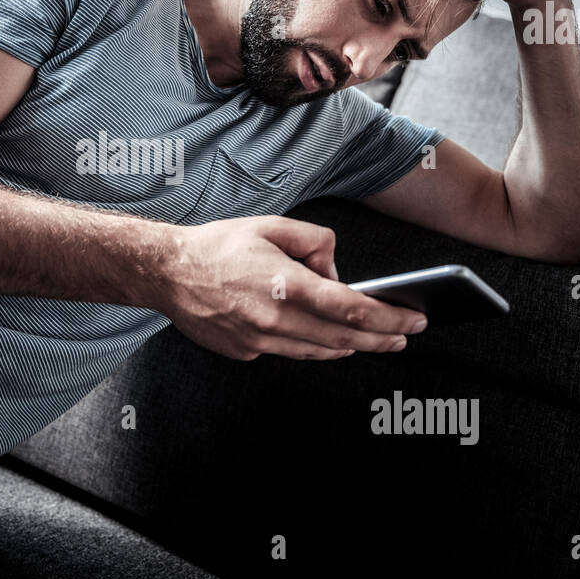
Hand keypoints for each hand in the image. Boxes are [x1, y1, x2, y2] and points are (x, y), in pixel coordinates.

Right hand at [153, 216, 427, 360]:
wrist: (167, 273)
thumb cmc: (217, 246)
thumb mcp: (272, 227)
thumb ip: (315, 242)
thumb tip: (336, 269)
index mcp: (286, 285)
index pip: (352, 308)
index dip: (389, 318)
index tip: (412, 321)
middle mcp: (275, 319)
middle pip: (344, 338)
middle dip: (381, 339)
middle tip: (404, 337)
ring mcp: (259, 341)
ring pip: (319, 351)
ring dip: (350, 346)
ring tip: (371, 339)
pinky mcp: (245, 352)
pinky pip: (289, 351)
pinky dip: (311, 344)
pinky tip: (323, 336)